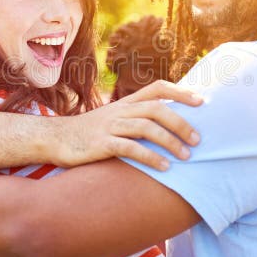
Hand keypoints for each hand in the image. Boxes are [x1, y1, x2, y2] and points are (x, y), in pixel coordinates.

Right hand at [54, 80, 202, 170]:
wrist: (54, 139)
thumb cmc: (88, 133)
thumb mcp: (112, 119)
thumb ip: (135, 118)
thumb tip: (164, 126)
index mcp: (125, 103)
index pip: (157, 88)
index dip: (180, 92)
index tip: (202, 102)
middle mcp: (120, 111)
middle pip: (157, 108)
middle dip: (181, 122)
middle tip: (198, 140)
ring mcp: (110, 126)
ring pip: (147, 127)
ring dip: (170, 142)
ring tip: (186, 157)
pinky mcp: (101, 144)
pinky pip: (130, 148)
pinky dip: (150, 157)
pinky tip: (164, 168)